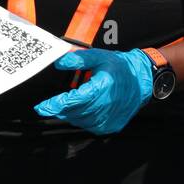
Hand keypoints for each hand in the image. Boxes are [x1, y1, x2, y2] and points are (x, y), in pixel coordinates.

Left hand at [33, 48, 154, 134]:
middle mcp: (106, 106)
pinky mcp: (111, 127)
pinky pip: (89, 126)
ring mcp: (109, 119)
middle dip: (60, 109)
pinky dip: (82, 119)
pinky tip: (85, 109)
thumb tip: (59, 62)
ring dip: (71, 114)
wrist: (142, 81)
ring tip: (73, 103)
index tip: (41, 107)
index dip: (56, 105)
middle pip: (74, 112)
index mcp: (102, 88)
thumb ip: (78, 58)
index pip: (73, 100)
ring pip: (80, 121)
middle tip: (52, 104)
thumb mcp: (99, 57)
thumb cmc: (120, 68)